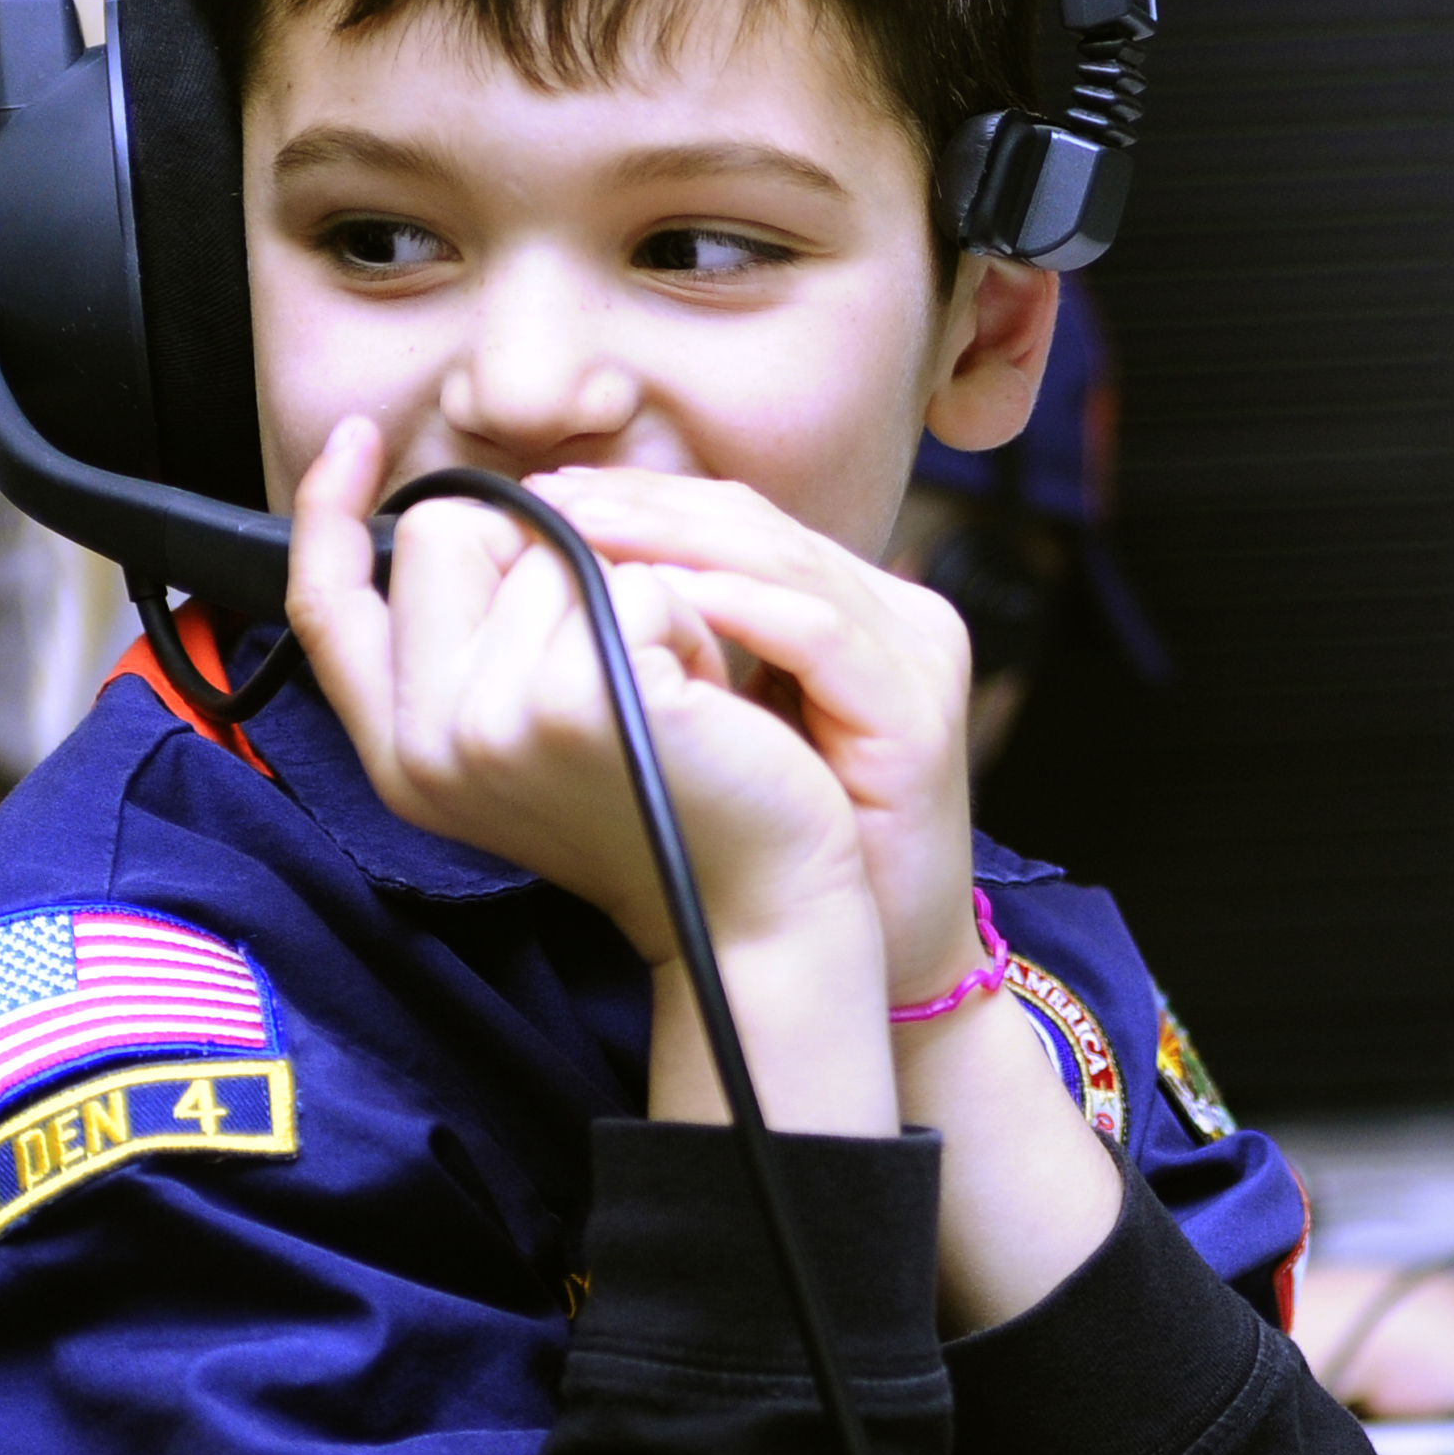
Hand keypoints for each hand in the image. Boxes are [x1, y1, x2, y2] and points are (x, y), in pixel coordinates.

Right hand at [284, 421, 874, 967]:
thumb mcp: (543, 728)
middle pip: (451, 532)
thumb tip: (483, 518)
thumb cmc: (670, 803)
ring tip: (669, 696)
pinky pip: (639, 581)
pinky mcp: (579, 700)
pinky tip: (706, 705)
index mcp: (404, 749)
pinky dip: (693, 624)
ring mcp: (494, 721)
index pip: (324, 602)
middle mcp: (428, 742)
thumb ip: (482, 644)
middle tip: (618, 657)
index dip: (327, 510)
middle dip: (550, 557)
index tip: (359, 437)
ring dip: (641, 600)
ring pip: (558, 549)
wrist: (755, 907)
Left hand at [517, 463, 986, 1010]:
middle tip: (544, 502)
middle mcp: (898, 614)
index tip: (537, 502)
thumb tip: (547, 587)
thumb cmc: (773, 851)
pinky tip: (654, 602)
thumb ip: (667, 650)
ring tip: (581, 531)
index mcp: (854, 606)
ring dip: (670, 539)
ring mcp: (916, 658)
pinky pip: (819, 634)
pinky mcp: (915, 714)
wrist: (863, 958)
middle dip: (640, 505)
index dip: (640, 496)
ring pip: (783, 560)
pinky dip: (734, 607)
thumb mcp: (716, 727)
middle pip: (757, 521)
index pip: (739, 517)